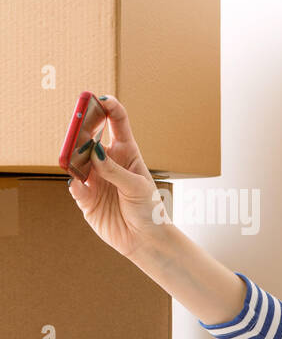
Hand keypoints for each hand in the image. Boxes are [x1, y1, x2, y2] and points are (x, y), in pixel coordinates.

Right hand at [66, 94, 170, 259]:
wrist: (146, 240)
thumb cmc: (150, 210)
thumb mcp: (137, 186)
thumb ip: (115, 169)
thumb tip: (93, 151)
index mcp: (126, 152)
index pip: (117, 123)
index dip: (109, 108)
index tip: (101, 98)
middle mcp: (108, 162)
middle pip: (90, 138)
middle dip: (82, 129)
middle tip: (77, 125)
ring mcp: (96, 178)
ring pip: (77, 160)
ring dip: (74, 156)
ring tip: (74, 154)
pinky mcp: (86, 198)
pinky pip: (75, 185)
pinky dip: (75, 182)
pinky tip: (78, 182)